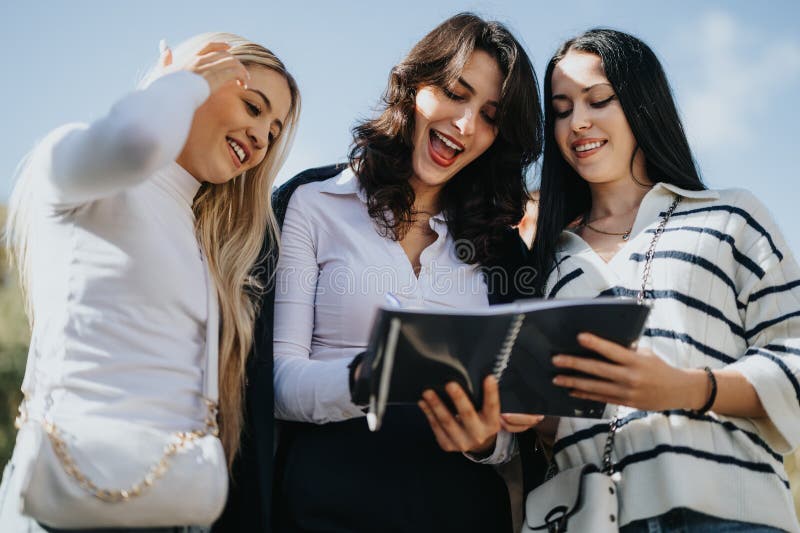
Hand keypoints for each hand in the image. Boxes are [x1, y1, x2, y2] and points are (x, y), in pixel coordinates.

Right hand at [161, 40, 249, 93]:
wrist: (171, 97)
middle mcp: (201, 60)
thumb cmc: (166, 89)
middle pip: (224, 54)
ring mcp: (208, 68)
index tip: (229, 47)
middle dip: (235, 62)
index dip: (220, 45)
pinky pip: (234, 72)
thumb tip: (165, 47)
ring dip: (241, 70)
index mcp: (190, 59)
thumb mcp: (163, 71)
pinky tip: (243, 85)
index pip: (208, 47)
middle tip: (242, 72)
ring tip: (245, 80)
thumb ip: (164, 60)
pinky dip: (242, 77)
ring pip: (232, 62)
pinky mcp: (215, 77)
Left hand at [418, 376, 543, 453]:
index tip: (489, 377)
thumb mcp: (497, 414)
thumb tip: (504, 383)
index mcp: (492, 424)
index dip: (491, 393)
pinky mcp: (448, 445)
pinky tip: (423, 403)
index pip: (493, 407)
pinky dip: (429, 415)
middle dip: (459, 399)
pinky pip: (436, 429)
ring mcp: (462, 442)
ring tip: (427, 393)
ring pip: (447, 422)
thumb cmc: (486, 419)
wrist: (480, 445)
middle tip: (450, 384)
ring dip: (436, 406)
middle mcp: (478, 434)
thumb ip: (497, 402)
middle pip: (468, 415)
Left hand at [551, 332, 707, 411]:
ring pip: (595, 387)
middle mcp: (630, 377)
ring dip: (574, 382)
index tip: (579, 337)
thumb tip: (600, 345)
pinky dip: (584, 394)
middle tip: (556, 360)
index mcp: (636, 361)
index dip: (595, 343)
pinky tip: (571, 390)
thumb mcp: (646, 354)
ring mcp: (627, 392)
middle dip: (575, 364)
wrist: (678, 391)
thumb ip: (626, 351)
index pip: (612, 351)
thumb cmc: (659, 367)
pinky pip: (600, 398)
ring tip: (557, 378)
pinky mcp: (625, 403)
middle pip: (598, 370)